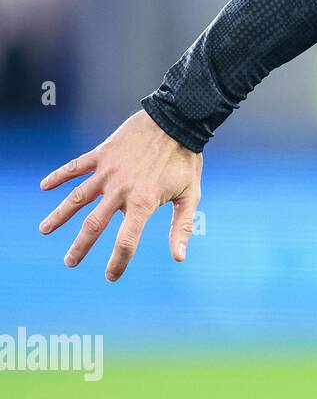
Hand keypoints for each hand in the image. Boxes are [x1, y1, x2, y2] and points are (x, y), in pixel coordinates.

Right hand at [38, 109, 203, 281]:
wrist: (176, 121)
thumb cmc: (186, 160)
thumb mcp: (191, 195)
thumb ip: (181, 227)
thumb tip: (179, 258)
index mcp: (142, 204)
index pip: (126, 242)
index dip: (117, 262)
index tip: (110, 277)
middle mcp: (120, 190)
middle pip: (93, 225)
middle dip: (80, 247)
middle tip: (69, 263)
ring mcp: (108, 172)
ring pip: (77, 198)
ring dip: (59, 215)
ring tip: (44, 230)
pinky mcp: (102, 154)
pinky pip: (76, 167)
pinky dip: (59, 176)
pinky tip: (44, 186)